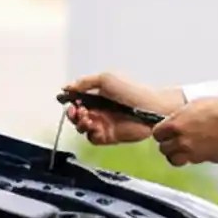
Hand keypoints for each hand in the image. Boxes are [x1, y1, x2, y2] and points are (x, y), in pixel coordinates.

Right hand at [63, 72, 184, 145]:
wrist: (151, 108)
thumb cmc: (133, 91)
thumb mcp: (107, 78)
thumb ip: (85, 82)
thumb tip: (67, 87)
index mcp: (97, 95)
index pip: (77, 101)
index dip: (71, 102)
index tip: (71, 102)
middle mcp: (99, 110)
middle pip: (76, 116)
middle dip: (73, 114)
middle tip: (78, 112)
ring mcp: (104, 123)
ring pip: (82, 128)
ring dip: (80, 124)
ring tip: (87, 118)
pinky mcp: (109, 136)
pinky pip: (93, 139)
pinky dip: (90, 134)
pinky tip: (95, 127)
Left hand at [151, 96, 217, 165]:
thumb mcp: (195, 105)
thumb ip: (180, 116)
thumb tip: (173, 123)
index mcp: (177, 125)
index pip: (157, 135)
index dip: (162, 133)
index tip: (166, 132)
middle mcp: (184, 141)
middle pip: (164, 150)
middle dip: (168, 144)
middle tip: (176, 140)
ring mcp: (196, 153)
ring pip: (176, 160)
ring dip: (178, 154)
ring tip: (187, 147)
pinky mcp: (209, 160)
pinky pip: (197, 160)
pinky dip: (199, 155)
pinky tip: (207, 145)